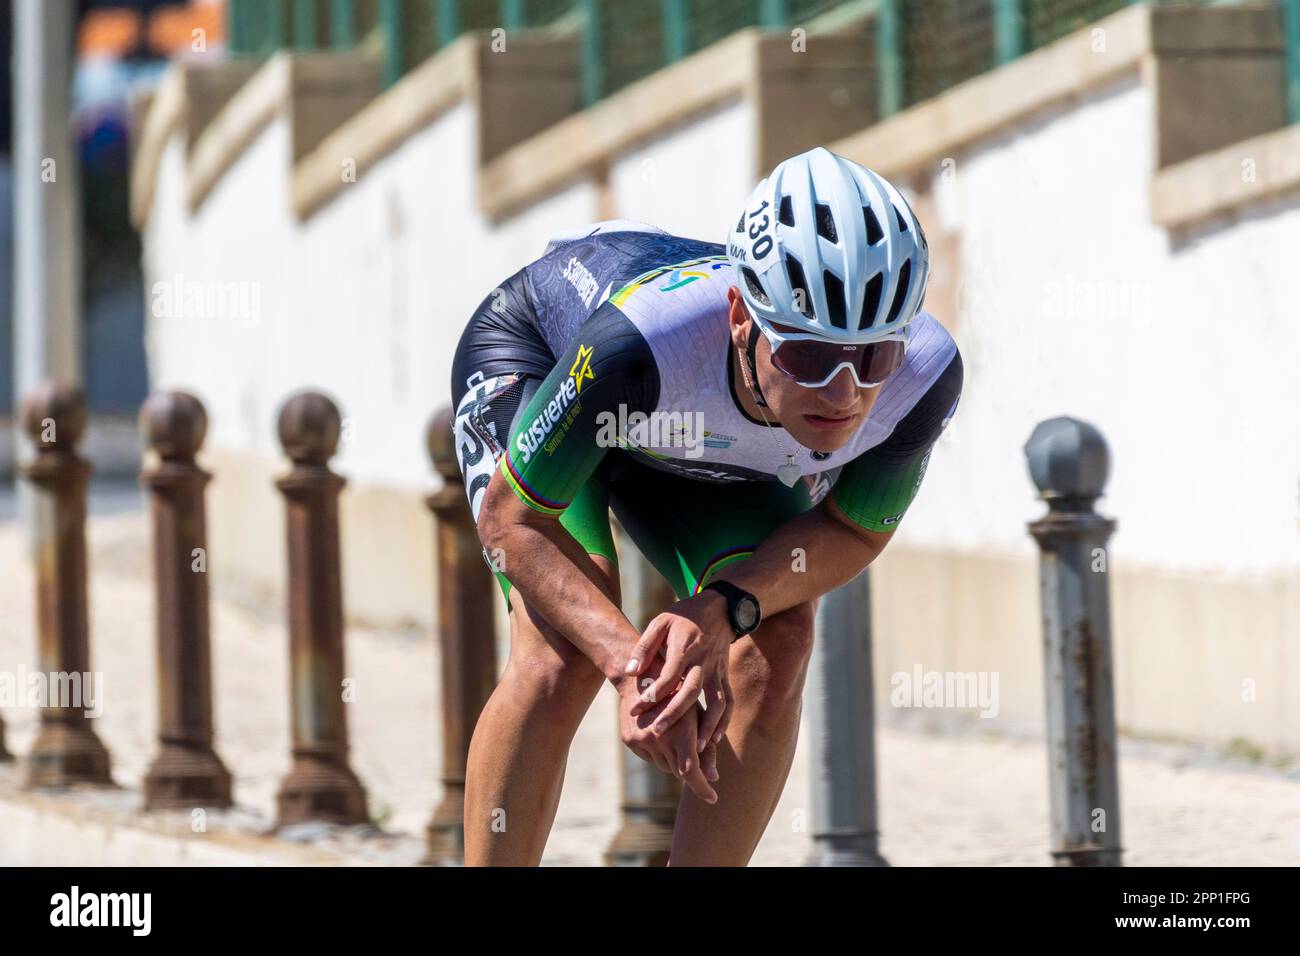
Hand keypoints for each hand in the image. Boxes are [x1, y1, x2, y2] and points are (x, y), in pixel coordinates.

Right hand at [616, 671, 718, 803]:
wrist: (643, 674)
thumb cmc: (680, 692)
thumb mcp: (697, 715)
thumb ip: (706, 747)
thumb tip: (714, 777)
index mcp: (680, 731)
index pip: (691, 771)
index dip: (702, 788)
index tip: (713, 798)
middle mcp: (659, 739)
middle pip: (679, 771)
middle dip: (690, 768)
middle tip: (696, 755)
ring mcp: (641, 741)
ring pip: (664, 766)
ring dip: (673, 759)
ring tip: (675, 735)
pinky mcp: (629, 741)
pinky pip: (649, 758)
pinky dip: (658, 752)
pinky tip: (659, 733)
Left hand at [624, 591, 734, 747]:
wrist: (720, 608)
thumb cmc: (684, 616)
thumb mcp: (660, 622)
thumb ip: (644, 647)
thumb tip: (631, 672)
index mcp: (684, 648)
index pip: (668, 676)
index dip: (652, 694)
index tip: (636, 710)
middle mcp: (703, 662)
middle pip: (691, 692)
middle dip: (674, 714)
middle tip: (656, 732)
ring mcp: (717, 670)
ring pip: (717, 702)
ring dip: (708, 726)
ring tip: (695, 748)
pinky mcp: (724, 676)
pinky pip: (728, 701)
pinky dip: (724, 721)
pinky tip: (714, 739)